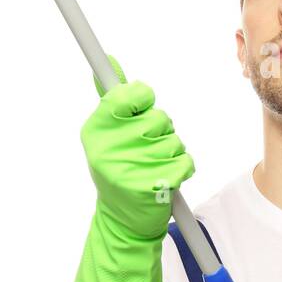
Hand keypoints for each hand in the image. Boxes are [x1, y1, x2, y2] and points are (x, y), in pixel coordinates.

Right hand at [71, 55, 195, 281]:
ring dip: (173, 152)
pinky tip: (167, 179)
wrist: (123, 222)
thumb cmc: (119, 168)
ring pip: (174, 140)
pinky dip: (183, 169)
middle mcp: (108, 149)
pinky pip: (185, 161)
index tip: (141, 106)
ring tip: (154, 167)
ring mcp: (129, 169)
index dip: (141, 97)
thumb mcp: (108, 134)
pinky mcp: (152, 188)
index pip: (125, 95)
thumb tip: (109, 60)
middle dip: (161, 131)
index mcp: (95, 131)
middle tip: (146, 149)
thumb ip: (112, 98)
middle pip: (159, 118)